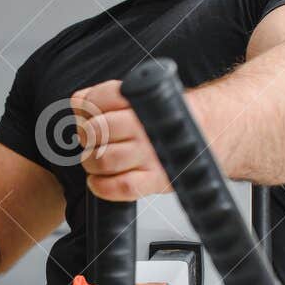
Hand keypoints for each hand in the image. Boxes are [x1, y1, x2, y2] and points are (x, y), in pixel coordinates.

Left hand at [70, 81, 171, 201]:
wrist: (207, 132)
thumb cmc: (165, 118)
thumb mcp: (138, 97)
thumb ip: (104, 97)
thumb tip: (78, 102)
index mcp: (142, 100)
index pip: (99, 98)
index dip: (84, 108)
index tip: (86, 114)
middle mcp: (147, 125)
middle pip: (97, 129)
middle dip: (85, 136)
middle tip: (90, 139)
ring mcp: (152, 153)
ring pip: (105, 159)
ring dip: (90, 162)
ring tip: (93, 159)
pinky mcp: (158, 179)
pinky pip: (123, 187)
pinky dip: (102, 187)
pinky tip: (97, 182)